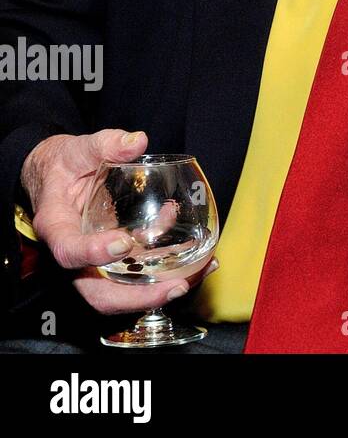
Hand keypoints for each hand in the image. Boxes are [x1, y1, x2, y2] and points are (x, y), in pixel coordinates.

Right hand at [20, 129, 217, 314]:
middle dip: (137, 297)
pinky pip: (141, 270)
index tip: (123, 244)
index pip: (68, 250)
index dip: (92, 254)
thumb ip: (106, 144)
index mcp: (57, 226)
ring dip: (162, 287)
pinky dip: (169, 266)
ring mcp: (96, 261)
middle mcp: (75, 253)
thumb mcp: (80, 148)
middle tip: (176, 286)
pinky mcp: (117, 258)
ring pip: (124, 288)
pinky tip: (200, 253)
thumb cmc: (65, 164)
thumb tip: (137, 141)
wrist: (58, 174)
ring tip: (200, 272)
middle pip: (97, 292)